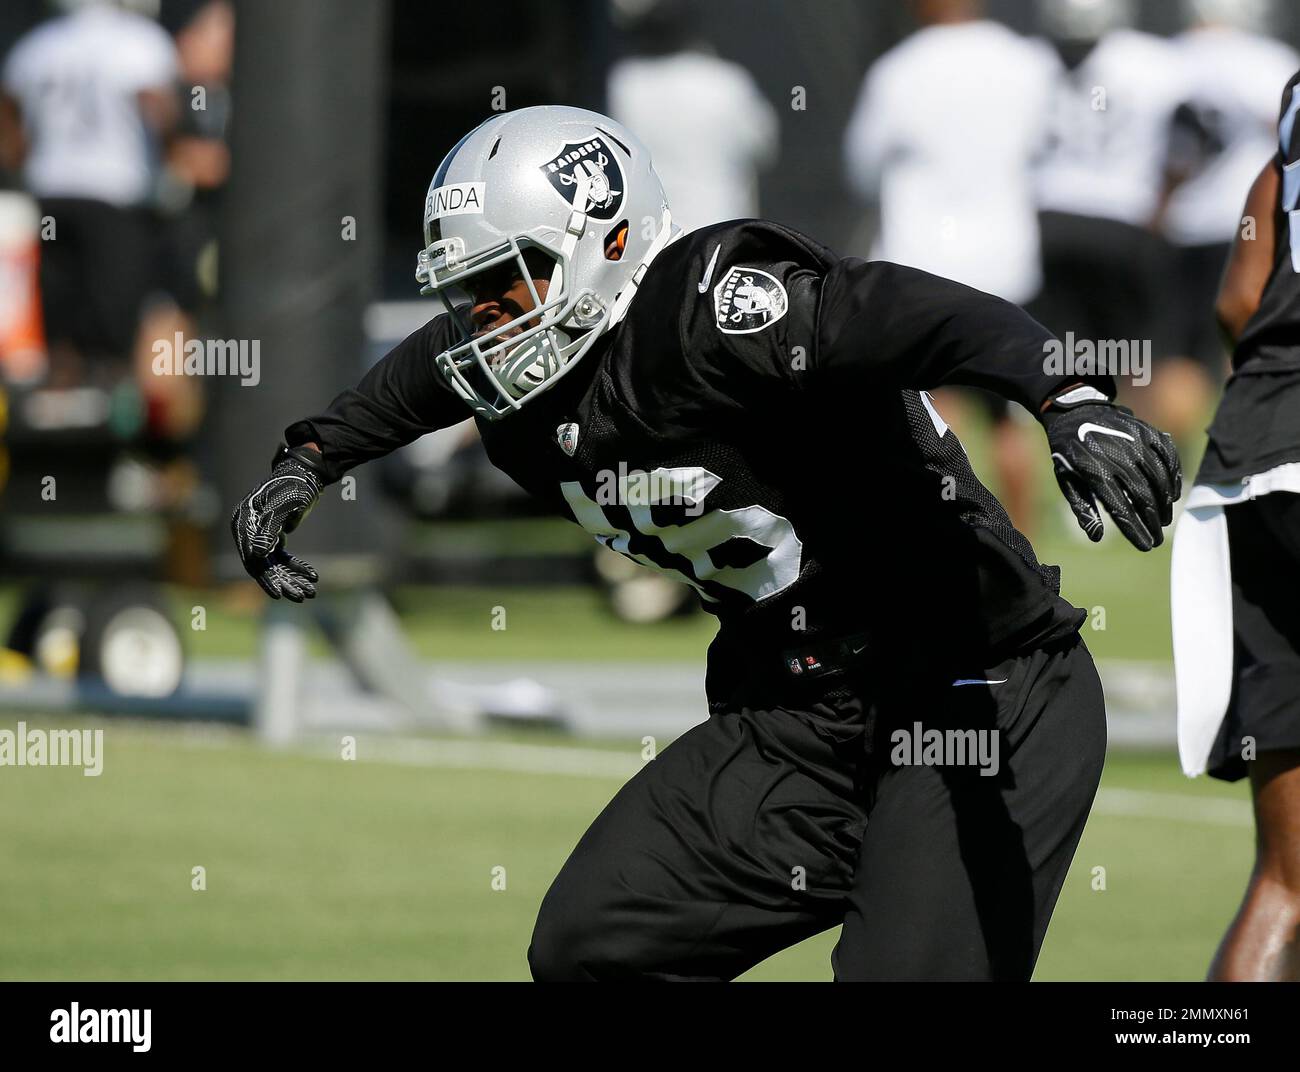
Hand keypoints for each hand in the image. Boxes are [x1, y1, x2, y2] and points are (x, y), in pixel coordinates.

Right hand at [230, 445, 323, 600]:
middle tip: (303, 597)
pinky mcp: (274, 535)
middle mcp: (248, 531)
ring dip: (292, 578)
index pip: (252, 559)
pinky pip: (283, 557)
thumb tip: (258, 555)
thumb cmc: (293, 486)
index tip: (279, 595)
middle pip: (264, 565)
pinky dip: (296, 567)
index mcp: (244, 523)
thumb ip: (269, 530)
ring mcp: (261, 534)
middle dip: (284, 582)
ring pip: (274, 564)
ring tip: (311, 592)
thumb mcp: (283, 508)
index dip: (265, 579)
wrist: (305, 473)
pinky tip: (312, 575)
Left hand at [1041, 386, 1181, 550]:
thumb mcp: (1067, 481)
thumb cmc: (1070, 453)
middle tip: (1157, 538)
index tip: (1146, 545)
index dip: (1136, 530)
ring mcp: (1136, 442)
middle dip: (1153, 521)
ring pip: (1160, 478)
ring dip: (1166, 503)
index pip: (1122, 509)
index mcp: (1096, 473)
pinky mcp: (1148, 432)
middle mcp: (1119, 458)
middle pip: (1145, 497)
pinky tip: (1173, 493)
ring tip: (1164, 520)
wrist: (1076, 413)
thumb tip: (1096, 537)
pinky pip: (1169, 457)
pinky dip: (1174, 477)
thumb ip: (1082, 508)